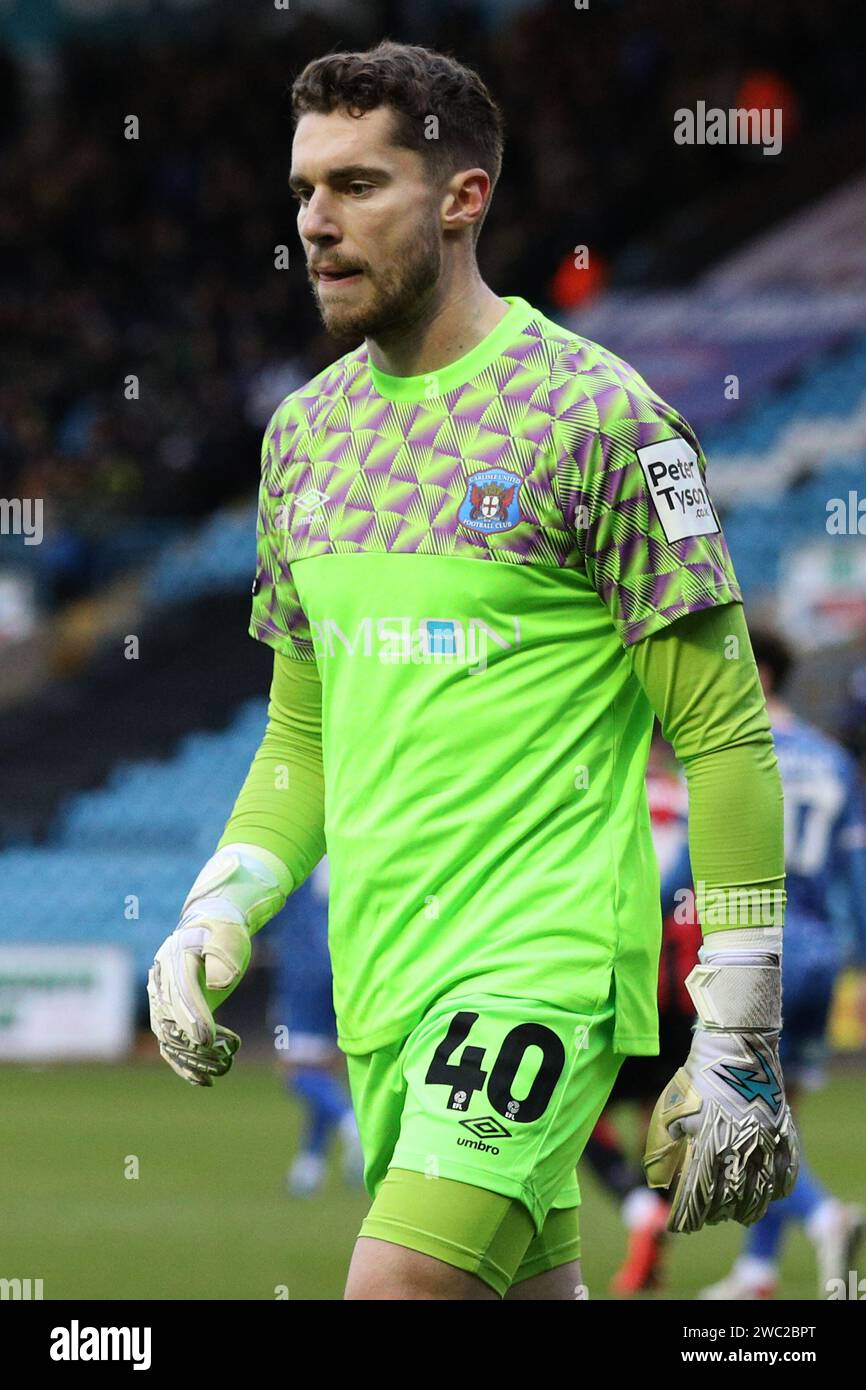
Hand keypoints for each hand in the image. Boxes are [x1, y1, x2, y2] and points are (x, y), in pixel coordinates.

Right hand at [147, 919, 250, 1086]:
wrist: (210, 929)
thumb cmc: (223, 932)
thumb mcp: (228, 936)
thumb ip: (223, 956)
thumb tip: (220, 984)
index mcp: (174, 960)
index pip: (181, 994)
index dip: (194, 1018)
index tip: (209, 1039)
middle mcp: (162, 984)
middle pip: (171, 1021)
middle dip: (195, 1044)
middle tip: (223, 1059)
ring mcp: (163, 1002)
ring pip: (170, 1039)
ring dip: (192, 1060)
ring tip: (221, 1072)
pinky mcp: (173, 1016)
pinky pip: (172, 1045)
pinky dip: (185, 1065)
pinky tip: (204, 1081)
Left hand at [643, 1025, 798, 1231]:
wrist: (736, 1043)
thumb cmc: (697, 1075)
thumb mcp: (670, 1109)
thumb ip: (663, 1147)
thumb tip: (656, 1181)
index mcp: (708, 1144)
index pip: (696, 1197)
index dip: (685, 1217)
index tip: (677, 1225)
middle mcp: (739, 1148)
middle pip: (729, 1201)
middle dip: (715, 1215)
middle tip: (706, 1217)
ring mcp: (766, 1142)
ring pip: (761, 1194)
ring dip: (747, 1210)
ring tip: (737, 1214)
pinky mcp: (784, 1132)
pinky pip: (787, 1173)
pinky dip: (779, 1190)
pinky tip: (770, 1194)